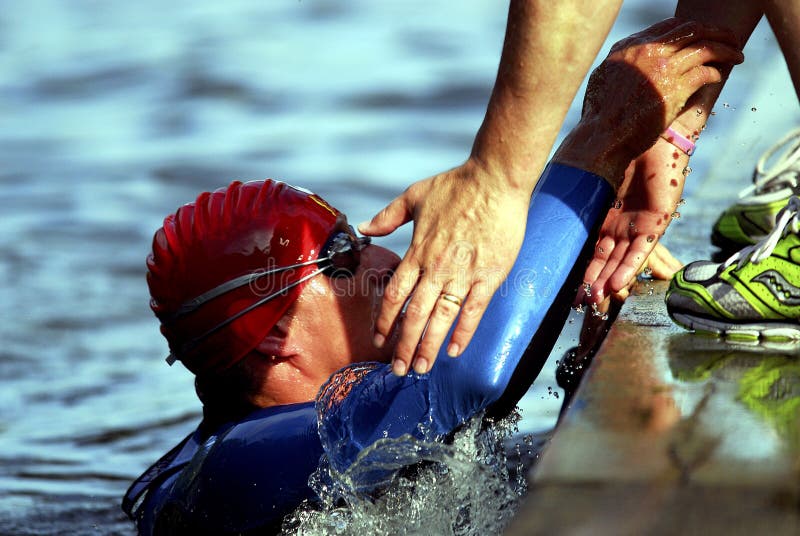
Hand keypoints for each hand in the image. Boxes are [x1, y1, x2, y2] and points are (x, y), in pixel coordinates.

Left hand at [358, 158, 529, 374]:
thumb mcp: (415, 195)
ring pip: (442, 318)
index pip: (395, 294)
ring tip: (420, 368)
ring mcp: (463, 273)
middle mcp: (436, 268)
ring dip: (429, 345)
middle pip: (415, 314)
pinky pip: (473, 310)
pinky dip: (463, 332)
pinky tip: (455, 351)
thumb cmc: (457, 185)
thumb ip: (389, 216)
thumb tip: (363, 226)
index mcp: (418, 251)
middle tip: (397, 369)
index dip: (385, 320)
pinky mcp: (489, 275)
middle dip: (404, 344)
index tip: (379, 340)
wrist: (496, 179)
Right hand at [554, 17, 742, 184]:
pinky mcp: (675, 89)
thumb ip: (624, 64)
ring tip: (737, 55)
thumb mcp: (604, 79)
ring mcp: (663, 69)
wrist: (602, 137)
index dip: (691, 28)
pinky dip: (715, 73)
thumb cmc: (599, 116)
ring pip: (705, 48)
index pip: (669, 26)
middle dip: (716, 32)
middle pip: (693, 29)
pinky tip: (718, 76)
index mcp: (630, 46)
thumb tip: (634, 63)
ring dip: (726, 50)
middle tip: (729, 39)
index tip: (702, 36)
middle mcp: (648, 52)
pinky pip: (705, 72)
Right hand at [580, 134, 689, 302]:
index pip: (593, 251)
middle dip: (594, 283)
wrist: (647, 133)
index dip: (584, 271)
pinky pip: (641, 251)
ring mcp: (639, 224)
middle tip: (583, 303)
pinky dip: (629, 268)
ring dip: (610, 281)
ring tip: (596, 300)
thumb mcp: (588, 176)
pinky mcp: (656, 222)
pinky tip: (617, 284)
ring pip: (622, 261)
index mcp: (605, 217)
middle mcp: (622, 225)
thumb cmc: (617, 148)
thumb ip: (572, 192)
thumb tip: (536, 196)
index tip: (572, 290)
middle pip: (607, 262)